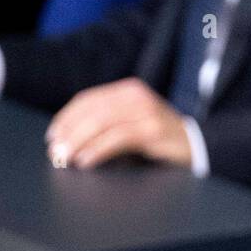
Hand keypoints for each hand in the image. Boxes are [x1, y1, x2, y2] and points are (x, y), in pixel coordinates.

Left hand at [44, 78, 192, 168]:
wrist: (198, 147)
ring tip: (66, 157)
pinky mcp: (153, 131)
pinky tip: (86, 160)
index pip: (88, 99)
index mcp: (128, 90)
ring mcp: (146, 112)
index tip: (52, 135)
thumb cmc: (161, 142)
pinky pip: (117, 138)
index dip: (67, 117)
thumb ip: (109, 125)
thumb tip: (72, 140)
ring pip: (101, 122)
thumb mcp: (133, 125)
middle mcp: (136, 95)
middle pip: (91, 110)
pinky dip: (97, 150)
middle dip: (68, 131)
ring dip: (78, 141)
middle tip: (55, 150)